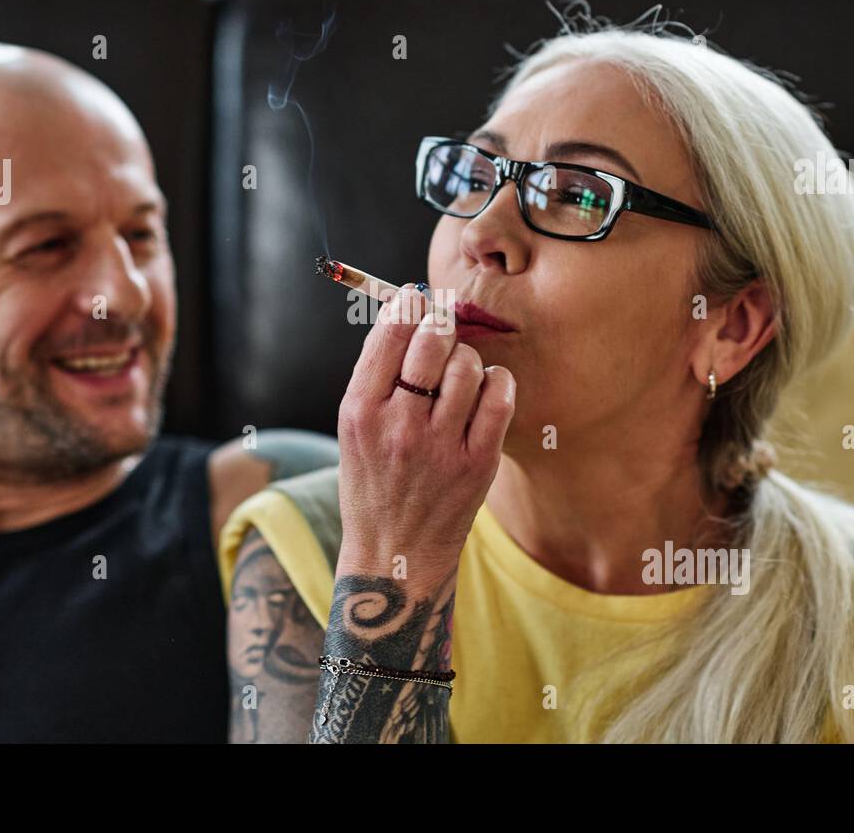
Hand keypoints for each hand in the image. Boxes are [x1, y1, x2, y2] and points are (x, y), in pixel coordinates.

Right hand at [336, 284, 515, 584]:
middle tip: (443, 327)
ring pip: (468, 365)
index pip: (390, 333)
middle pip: (432, 340)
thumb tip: (408, 310)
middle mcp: (398, 426)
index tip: (417, 298)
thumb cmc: (374, 484)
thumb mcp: (354, 430)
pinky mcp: (477, 464)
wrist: (395, 556)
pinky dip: (498, 382)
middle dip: (441, 324)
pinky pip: (500, 397)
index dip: (409, 304)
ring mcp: (439, 446)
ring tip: (460, 373)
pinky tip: (487, 389)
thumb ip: (377, 375)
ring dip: (468, 358)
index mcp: (360, 412)